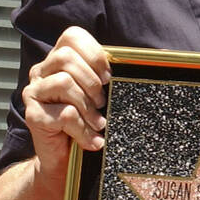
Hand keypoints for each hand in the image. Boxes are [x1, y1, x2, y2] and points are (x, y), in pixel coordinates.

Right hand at [23, 26, 111, 177]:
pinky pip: (64, 114)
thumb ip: (121, 74)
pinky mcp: (33, 115)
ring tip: (98, 122)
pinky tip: (92, 139)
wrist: (65, 163)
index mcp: (58, 60)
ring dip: (88, 106)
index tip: (109, 77)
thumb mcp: (106, 95)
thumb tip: (166, 54)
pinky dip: (84, 129)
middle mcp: (42, 72)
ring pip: (64, 82)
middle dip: (92, 82)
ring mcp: (34, 92)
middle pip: (66, 57)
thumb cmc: (89, 124)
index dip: (94, 54)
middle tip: (103, 103)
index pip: (72, 36)